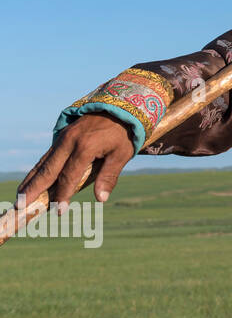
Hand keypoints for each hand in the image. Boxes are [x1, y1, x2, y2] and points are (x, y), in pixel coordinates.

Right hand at [17, 112, 134, 211]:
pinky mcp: (62, 136)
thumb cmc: (124, 133)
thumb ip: (109, 176)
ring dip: (31, 180)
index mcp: (85, 147)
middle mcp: (69, 142)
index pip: (69, 176)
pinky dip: (38, 169)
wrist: (120, 106)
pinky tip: (31, 180)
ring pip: (44, 162)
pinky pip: (48, 155)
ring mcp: (63, 137)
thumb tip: (101, 199)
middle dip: (34, 189)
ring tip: (20, 196)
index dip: (63, 195)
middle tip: (21, 205)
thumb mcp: (122, 154)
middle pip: (48, 170)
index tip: (58, 211)